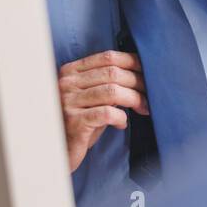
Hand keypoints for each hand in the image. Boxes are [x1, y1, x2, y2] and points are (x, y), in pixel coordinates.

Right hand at [57, 50, 149, 172]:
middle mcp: (67, 83)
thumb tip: (141, 73)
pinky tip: (121, 124)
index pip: (108, 57)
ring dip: (134, 99)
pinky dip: (121, 117)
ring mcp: (68, 102)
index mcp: (71, 71)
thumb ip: (107, 83)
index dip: (132, 62)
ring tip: (142, 108)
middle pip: (113, 73)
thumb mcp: (90, 97)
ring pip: (113, 92)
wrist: (57, 149)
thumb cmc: (79, 122)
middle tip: (150, 95)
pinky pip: (107, 113)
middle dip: (138, 83)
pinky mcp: (74, 122)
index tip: (148, 72)